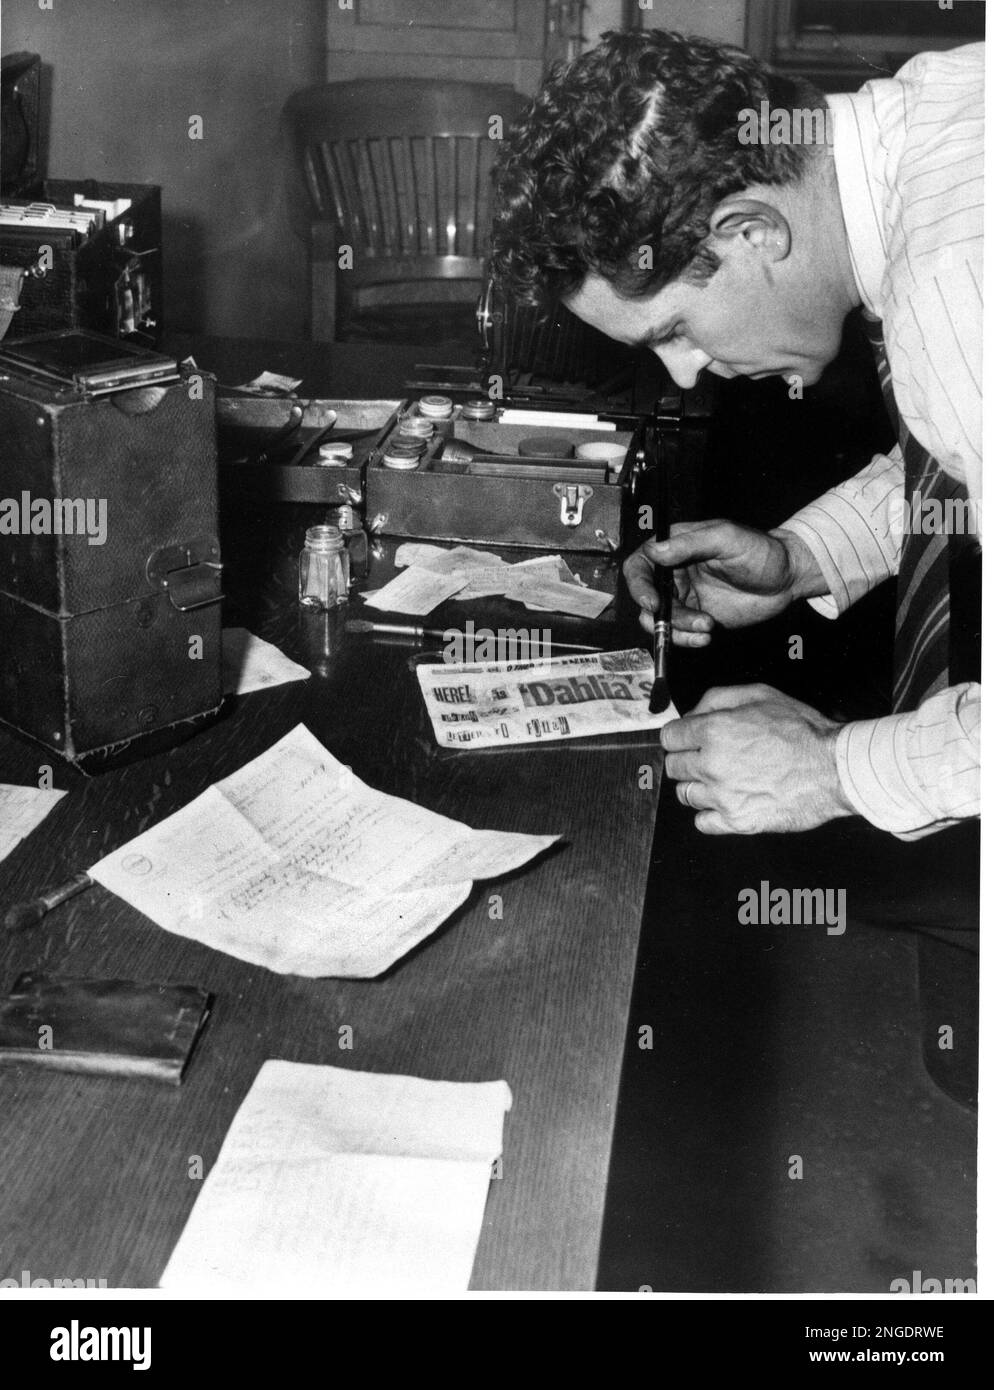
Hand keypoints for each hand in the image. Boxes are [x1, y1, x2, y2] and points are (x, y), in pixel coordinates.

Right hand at [623, 520, 822, 644]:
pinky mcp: (695, 618)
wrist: (786, 579)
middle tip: (688, 620)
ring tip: (707, 627)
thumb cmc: (760, 550)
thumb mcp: (726, 538)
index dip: (638, 585)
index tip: (652, 602)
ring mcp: (684, 598)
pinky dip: (687, 639)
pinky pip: (678, 634)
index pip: (640, 565)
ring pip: (659, 621)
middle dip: (662, 614)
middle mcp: (674, 573)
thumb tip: (655, 551)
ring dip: (678, 629)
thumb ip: (689, 543)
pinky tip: (707, 636)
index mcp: (675, 548)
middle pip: (646, 598)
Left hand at [660, 684, 854, 833]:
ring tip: (720, 779)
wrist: (834, 768)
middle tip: (707, 757)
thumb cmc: (803, 731)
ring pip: (685, 794)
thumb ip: (717, 699)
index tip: (686, 739)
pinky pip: (702, 822)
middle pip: (673, 766)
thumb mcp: (760, 695)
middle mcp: (713, 765)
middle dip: (686, 759)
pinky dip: (708, 814)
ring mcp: (723, 796)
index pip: (669, 737)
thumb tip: (691, 714)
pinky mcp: (737, 822)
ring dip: (697, 785)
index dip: (679, 736)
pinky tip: (724, 802)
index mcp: (714, 731)